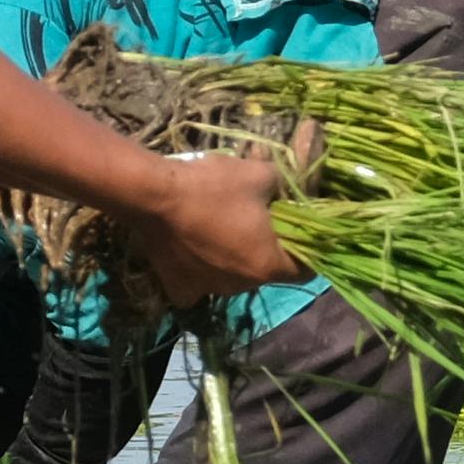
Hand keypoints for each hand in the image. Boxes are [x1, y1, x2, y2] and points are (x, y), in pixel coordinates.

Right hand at [115, 119, 312, 310]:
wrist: (154, 196)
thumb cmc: (214, 186)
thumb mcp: (261, 173)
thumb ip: (284, 184)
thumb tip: (289, 184)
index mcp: (268, 265)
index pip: (306, 271)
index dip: (309, 252)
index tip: (301, 233)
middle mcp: (242, 286)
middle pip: (266, 271)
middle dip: (266, 248)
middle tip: (256, 219)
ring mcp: (209, 290)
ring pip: (233, 277)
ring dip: (233, 257)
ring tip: (221, 226)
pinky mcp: (180, 288)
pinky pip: (198, 284)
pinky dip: (201, 270)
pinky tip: (195, 249)